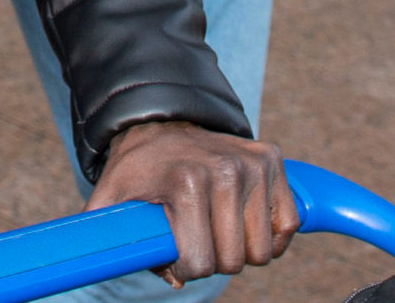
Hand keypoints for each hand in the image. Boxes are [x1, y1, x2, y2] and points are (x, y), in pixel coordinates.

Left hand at [90, 121, 296, 281]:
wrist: (162, 122)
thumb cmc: (138, 170)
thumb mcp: (111, 199)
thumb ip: (108, 238)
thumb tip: (145, 272)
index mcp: (185, 183)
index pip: (200, 263)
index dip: (185, 268)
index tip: (176, 252)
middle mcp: (224, 171)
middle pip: (233, 261)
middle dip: (213, 260)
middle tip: (197, 237)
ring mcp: (252, 164)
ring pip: (263, 250)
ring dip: (241, 248)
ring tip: (218, 227)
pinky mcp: (271, 159)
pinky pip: (286, 225)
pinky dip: (269, 235)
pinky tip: (244, 222)